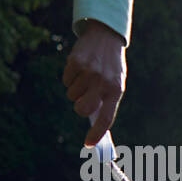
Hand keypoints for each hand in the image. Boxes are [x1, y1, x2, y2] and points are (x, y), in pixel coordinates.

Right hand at [63, 19, 125, 146]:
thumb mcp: (115, 83)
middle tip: (83, 100)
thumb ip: (105, 100)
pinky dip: (70, 77)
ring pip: (71, 94)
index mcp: (116, 90)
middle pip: (82, 109)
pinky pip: (66, 80)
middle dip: (79, 108)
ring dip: (76, 88)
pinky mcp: (75, 62)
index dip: (97, 133)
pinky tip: (80, 67)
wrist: (106, 36)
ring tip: (86, 75)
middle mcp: (103, 82)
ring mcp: (88, 72)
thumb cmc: (111, 66)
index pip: (106, 117)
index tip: (89, 144)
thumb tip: (92, 122)